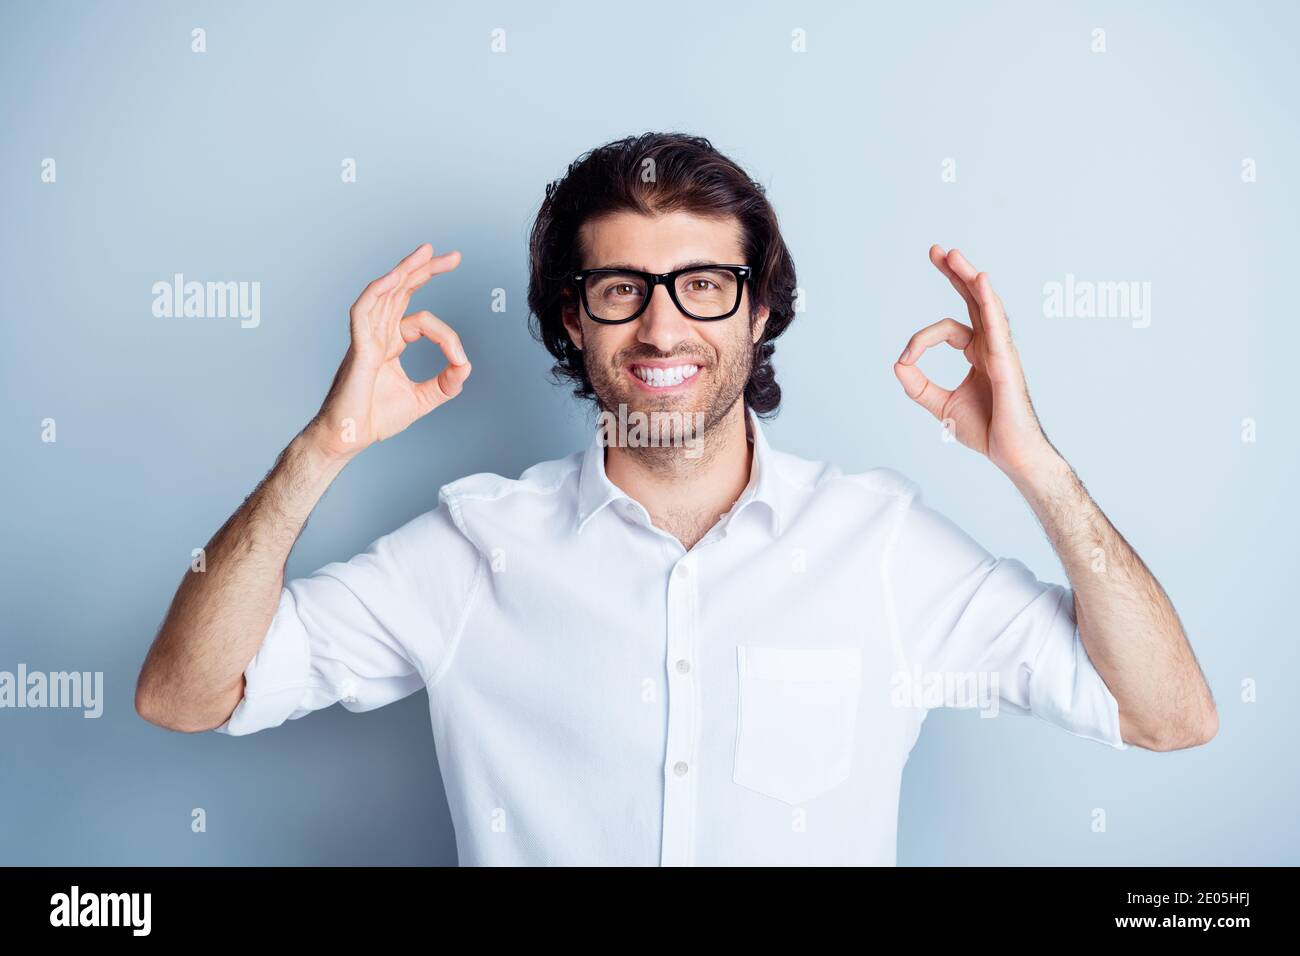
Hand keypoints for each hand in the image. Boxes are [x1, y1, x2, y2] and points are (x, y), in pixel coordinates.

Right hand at [307, 243, 470, 461]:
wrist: (347, 437)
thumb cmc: (373, 418)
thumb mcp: (422, 399)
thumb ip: (446, 383)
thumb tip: (465, 367)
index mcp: (390, 343)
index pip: (422, 321)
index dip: (447, 336)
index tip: (460, 360)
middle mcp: (377, 334)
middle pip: (401, 291)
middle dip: (425, 270)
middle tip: (453, 257)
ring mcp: (365, 339)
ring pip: (384, 293)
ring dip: (405, 270)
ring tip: (426, 252)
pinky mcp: (357, 349)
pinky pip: (363, 312)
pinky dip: (378, 292)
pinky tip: (395, 277)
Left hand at [893, 245, 1055, 479]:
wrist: (1011, 455)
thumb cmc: (987, 430)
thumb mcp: (941, 405)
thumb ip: (919, 386)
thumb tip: (898, 365)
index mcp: (978, 353)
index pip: (946, 330)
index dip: (920, 340)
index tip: (905, 360)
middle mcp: (991, 346)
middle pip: (973, 300)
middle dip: (954, 274)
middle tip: (937, 251)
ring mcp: (1001, 351)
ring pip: (986, 305)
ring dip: (968, 278)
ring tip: (952, 255)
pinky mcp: (1007, 363)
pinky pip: (997, 326)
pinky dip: (988, 302)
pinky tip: (980, 280)